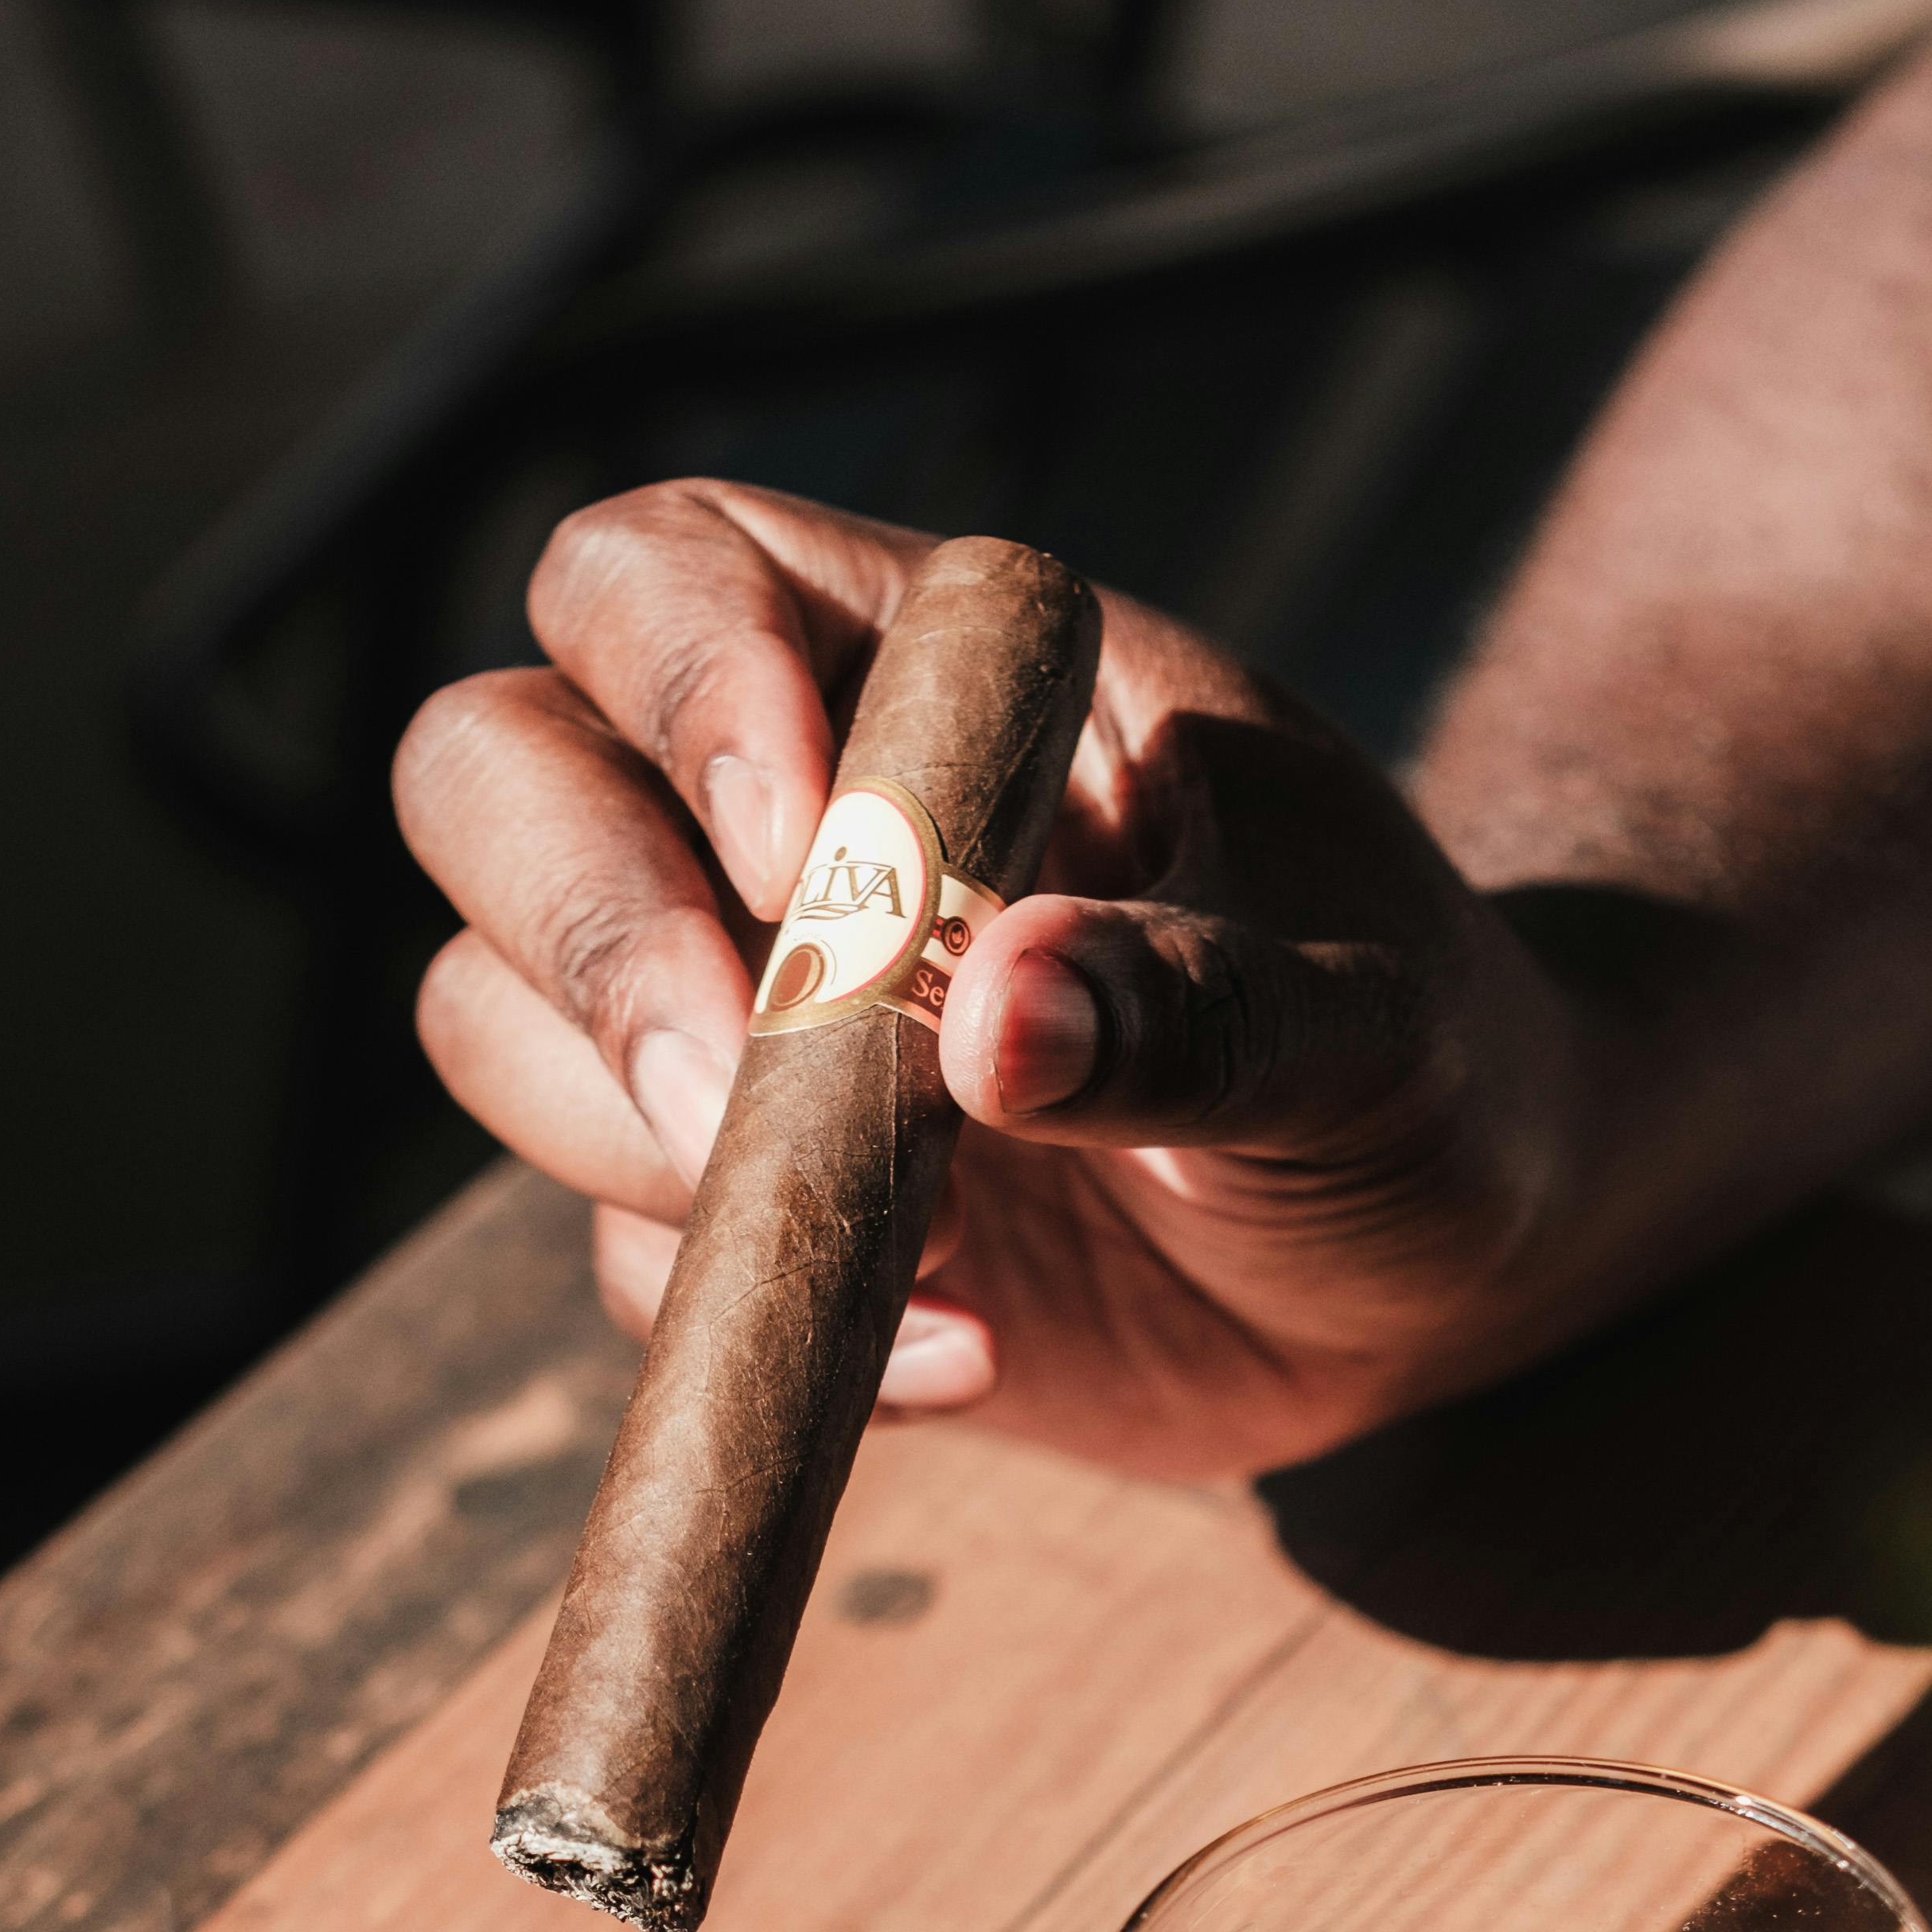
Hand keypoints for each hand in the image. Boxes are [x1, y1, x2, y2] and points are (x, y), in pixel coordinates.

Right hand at [392, 482, 1591, 1481]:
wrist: (1441, 1247)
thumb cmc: (1418, 1052)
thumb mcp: (1363, 1016)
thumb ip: (1196, 1003)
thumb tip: (999, 1015)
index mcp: (918, 666)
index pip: (663, 574)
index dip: (676, 687)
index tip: (801, 852)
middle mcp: (775, 822)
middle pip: (491, 777)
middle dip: (583, 933)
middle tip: (734, 1089)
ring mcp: (739, 1026)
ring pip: (500, 1024)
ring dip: (645, 1140)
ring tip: (909, 1234)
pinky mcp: (752, 1219)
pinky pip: (633, 1262)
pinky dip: (756, 1319)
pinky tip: (966, 1357)